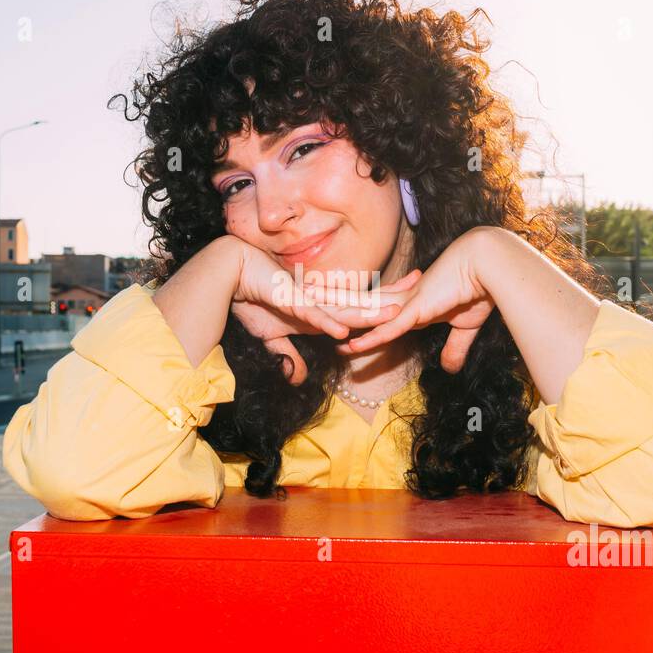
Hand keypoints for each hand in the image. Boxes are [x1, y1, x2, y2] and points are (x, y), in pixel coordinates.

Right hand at [229, 241, 410, 384]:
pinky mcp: (288, 301)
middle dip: (391, 295)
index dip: (383, 305)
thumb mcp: (272, 338)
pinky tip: (344, 331)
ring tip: (398, 312)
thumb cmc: (251, 300)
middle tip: (422, 284)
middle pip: (361, 302)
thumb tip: (297, 376)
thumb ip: (287, 355)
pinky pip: (311, 315)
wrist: (230, 275)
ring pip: (344, 307)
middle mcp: (320, 303)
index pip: (359, 309)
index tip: (409, 300)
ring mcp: (307, 300)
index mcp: (321, 310)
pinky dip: (326, 323)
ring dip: (370, 311)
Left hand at [303, 228, 495, 372]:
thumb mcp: (464, 327)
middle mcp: (401, 301)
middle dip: (329, 303)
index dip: (350, 307)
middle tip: (300, 299)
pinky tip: (348, 345)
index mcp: (409, 302)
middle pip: (357, 304)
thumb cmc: (480, 291)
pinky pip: (387, 328)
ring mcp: (406, 305)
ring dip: (337, 318)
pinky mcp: (417, 311)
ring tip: (308, 317)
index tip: (328, 308)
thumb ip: (454, 347)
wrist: (490, 268)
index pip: (372, 307)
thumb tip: (450, 368)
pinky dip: (368, 338)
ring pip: (364, 314)